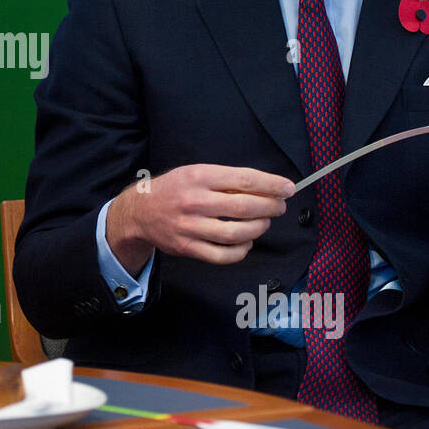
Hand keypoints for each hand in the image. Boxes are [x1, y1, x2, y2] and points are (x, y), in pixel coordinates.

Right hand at [107, 164, 294, 273]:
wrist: (139, 211)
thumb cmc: (174, 189)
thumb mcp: (195, 173)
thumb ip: (226, 180)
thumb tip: (264, 188)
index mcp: (199, 177)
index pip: (244, 179)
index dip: (271, 185)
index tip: (288, 188)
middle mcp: (194, 201)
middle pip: (244, 207)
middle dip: (270, 207)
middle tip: (279, 207)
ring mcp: (190, 227)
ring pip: (236, 233)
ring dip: (258, 229)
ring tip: (263, 223)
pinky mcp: (187, 248)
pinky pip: (222, 255)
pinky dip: (241, 251)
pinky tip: (246, 243)